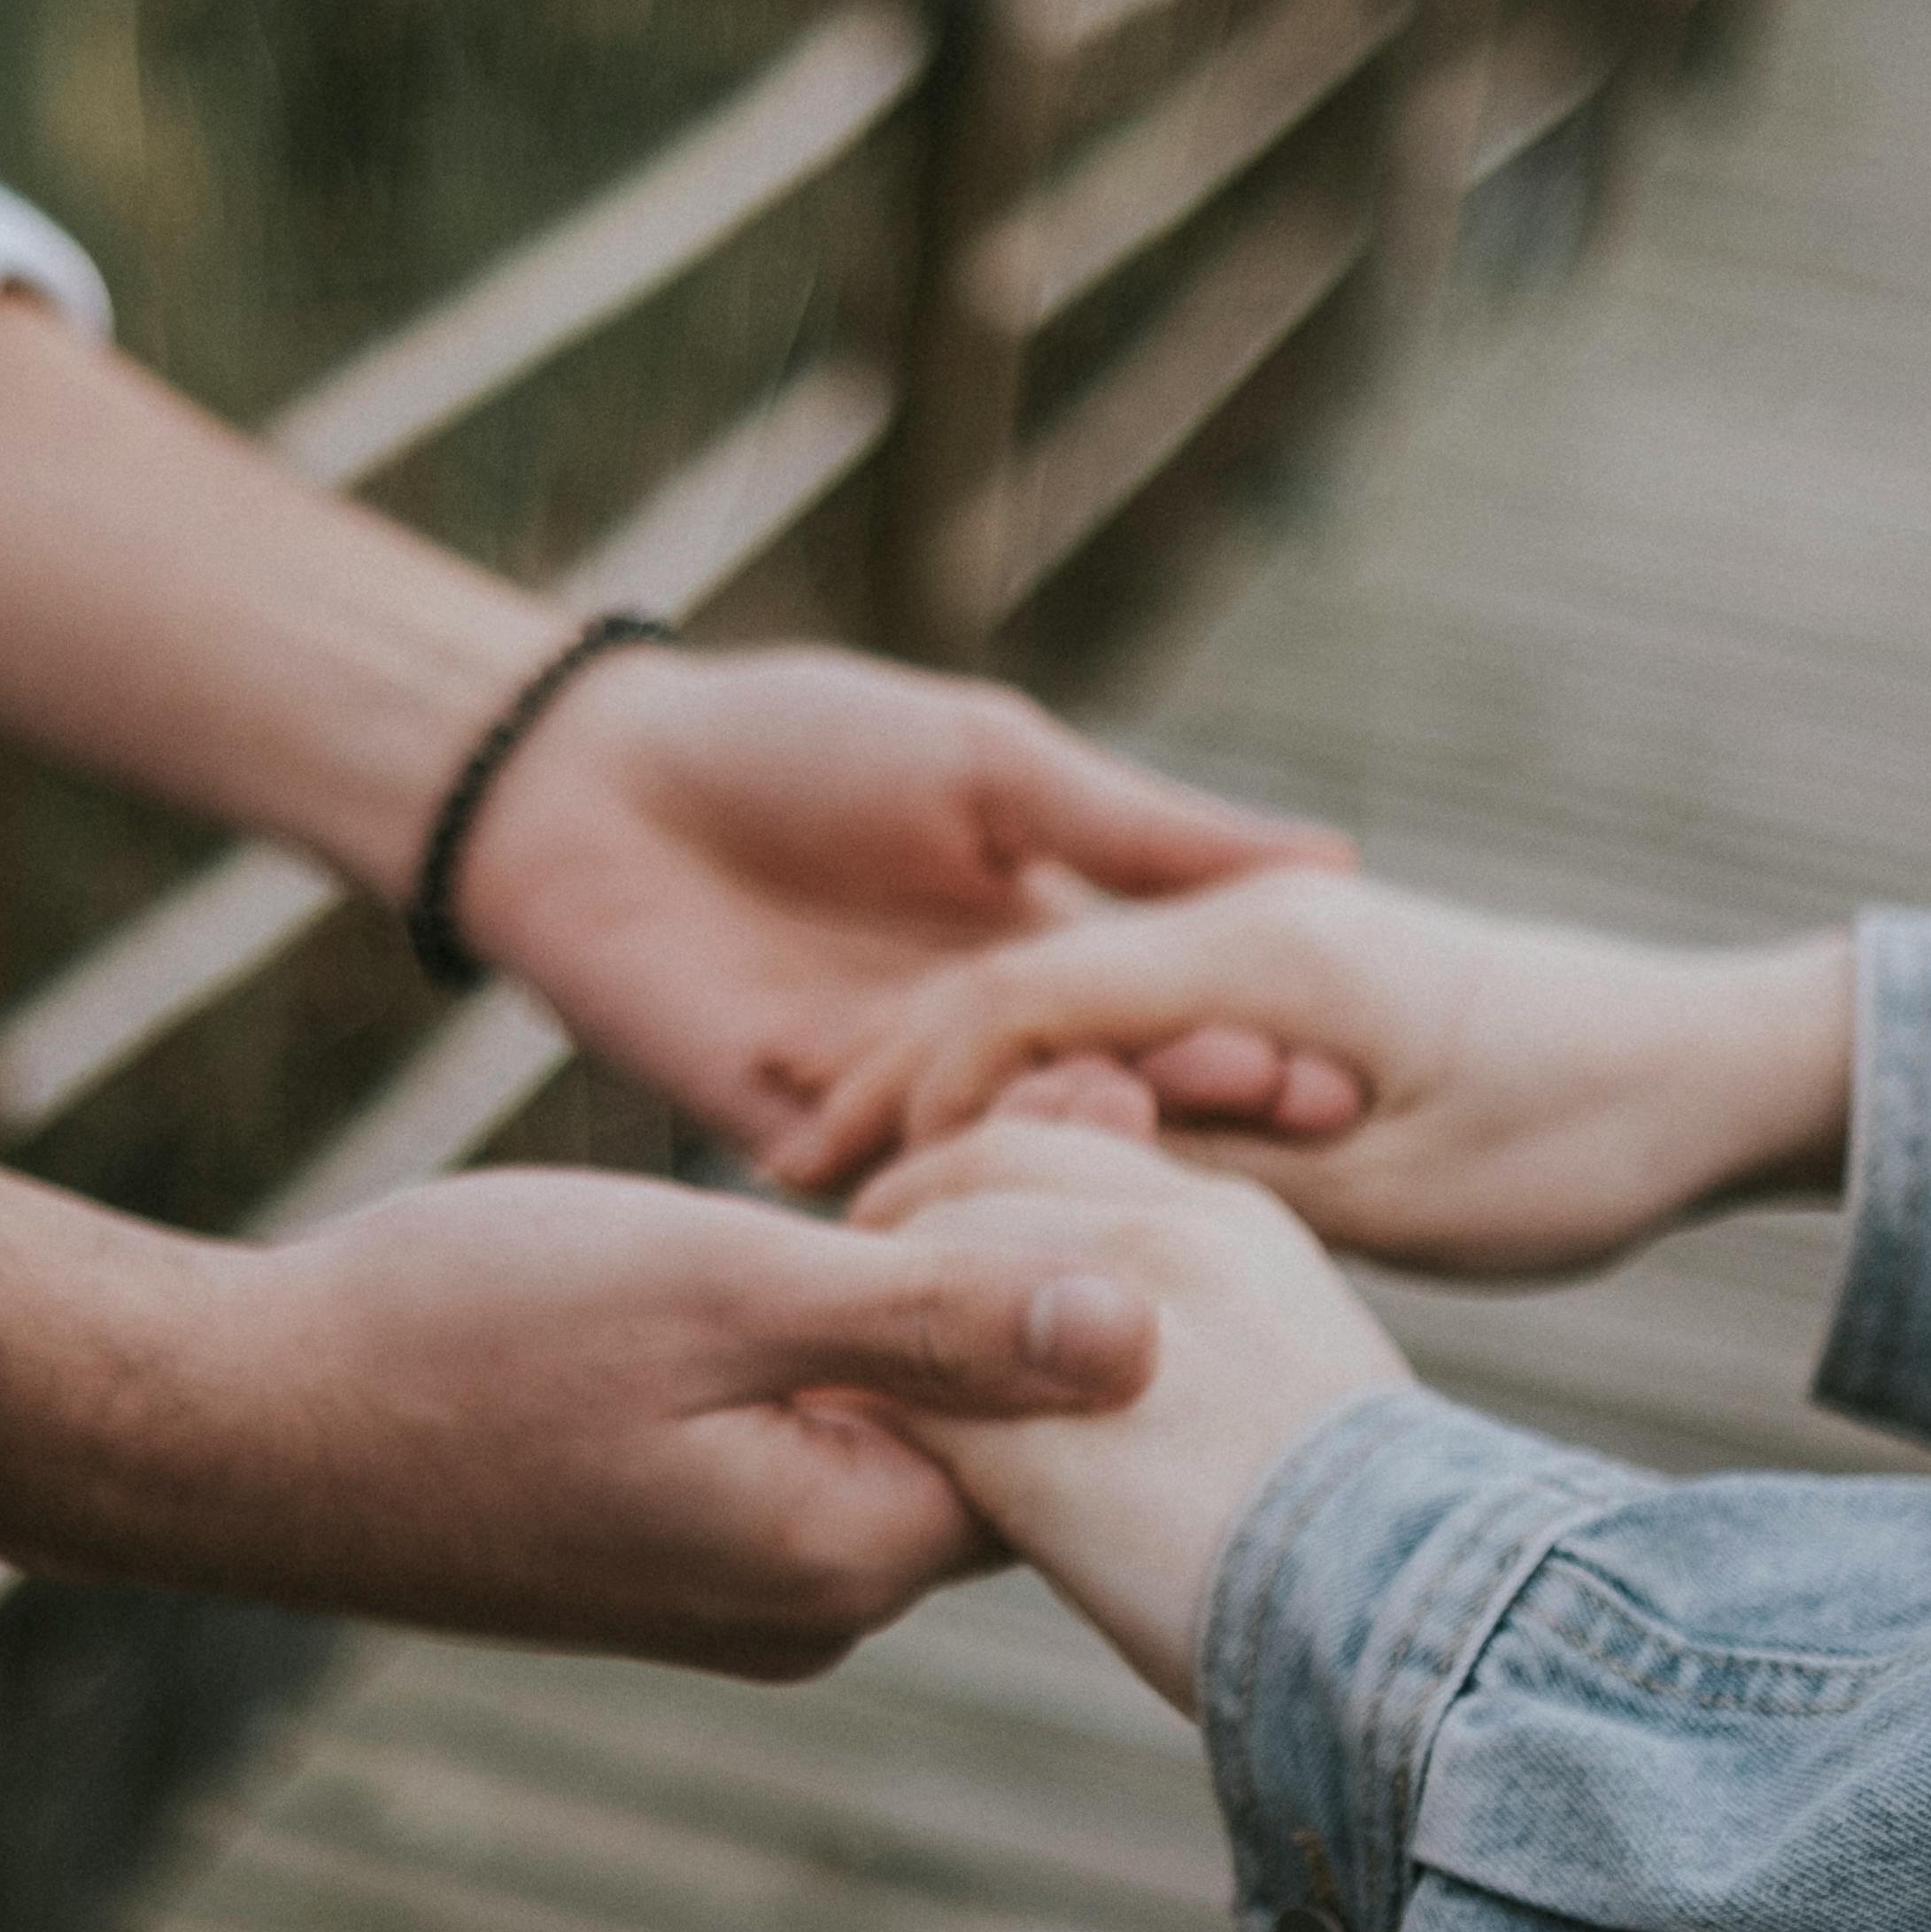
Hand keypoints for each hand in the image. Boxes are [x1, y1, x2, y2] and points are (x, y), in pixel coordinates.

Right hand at [156, 1167, 1161, 1677]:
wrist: (230, 1424)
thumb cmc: (453, 1336)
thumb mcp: (719, 1289)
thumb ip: (939, 1318)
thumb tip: (1154, 1334)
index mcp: (847, 1557)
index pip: (1072, 1428)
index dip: (1102, 1256)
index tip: (1105, 1105)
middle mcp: (811, 1602)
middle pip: (999, 1428)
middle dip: (1026, 1267)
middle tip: (1058, 1096)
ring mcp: (733, 1583)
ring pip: (899, 1418)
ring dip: (921, 1289)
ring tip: (923, 1142)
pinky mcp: (666, 1542)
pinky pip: (803, 1432)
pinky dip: (824, 1334)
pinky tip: (798, 1226)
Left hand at [453, 636, 1357, 1155]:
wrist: (592, 778)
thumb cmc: (794, 739)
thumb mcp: (990, 765)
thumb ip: (1134, 832)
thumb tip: (1330, 862)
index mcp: (1052, 958)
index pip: (1178, 1026)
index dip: (1252, 1049)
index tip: (1338, 1070)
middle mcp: (985, 1050)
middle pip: (1112, 1108)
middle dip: (1196, 1117)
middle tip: (1283, 1128)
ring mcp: (889, 1107)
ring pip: (1009, 1159)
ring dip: (1080, 1150)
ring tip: (1149, 1139)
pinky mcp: (785, 1143)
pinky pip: (882, 1192)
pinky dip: (945, 1186)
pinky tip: (1001, 1181)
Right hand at [781, 871, 1853, 1280]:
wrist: (1724, 1062)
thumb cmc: (1586, 1134)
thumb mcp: (1395, 1198)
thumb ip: (1220, 1185)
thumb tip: (1067, 1208)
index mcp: (1263, 956)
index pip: (1022, 1009)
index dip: (909, 1101)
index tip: (828, 1198)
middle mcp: (1252, 921)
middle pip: (1019, 991)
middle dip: (898, 1087)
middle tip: (790, 1191)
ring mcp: (1274, 938)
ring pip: (1066, 1003)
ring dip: (964, 1089)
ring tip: (863, 1189)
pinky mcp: (1300, 975)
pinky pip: (1134, 1020)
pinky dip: (1051, 1084)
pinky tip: (1000, 1165)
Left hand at [850, 1120, 1406, 1705]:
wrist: (1401, 1619)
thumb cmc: (1372, 1543)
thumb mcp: (1304, 1384)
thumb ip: (1208, 1329)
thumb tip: (1134, 1356)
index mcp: (1229, 1220)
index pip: (1049, 1143)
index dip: (970, 1187)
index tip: (932, 1244)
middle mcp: (1162, 1238)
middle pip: (967, 1178)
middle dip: (897, 1230)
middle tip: (859, 1307)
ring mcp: (1092, 1325)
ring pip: (920, 1263)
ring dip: (871, 1321)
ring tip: (846, 1384)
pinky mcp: (1028, 1430)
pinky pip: (900, 1387)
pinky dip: (867, 1413)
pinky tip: (858, 1453)